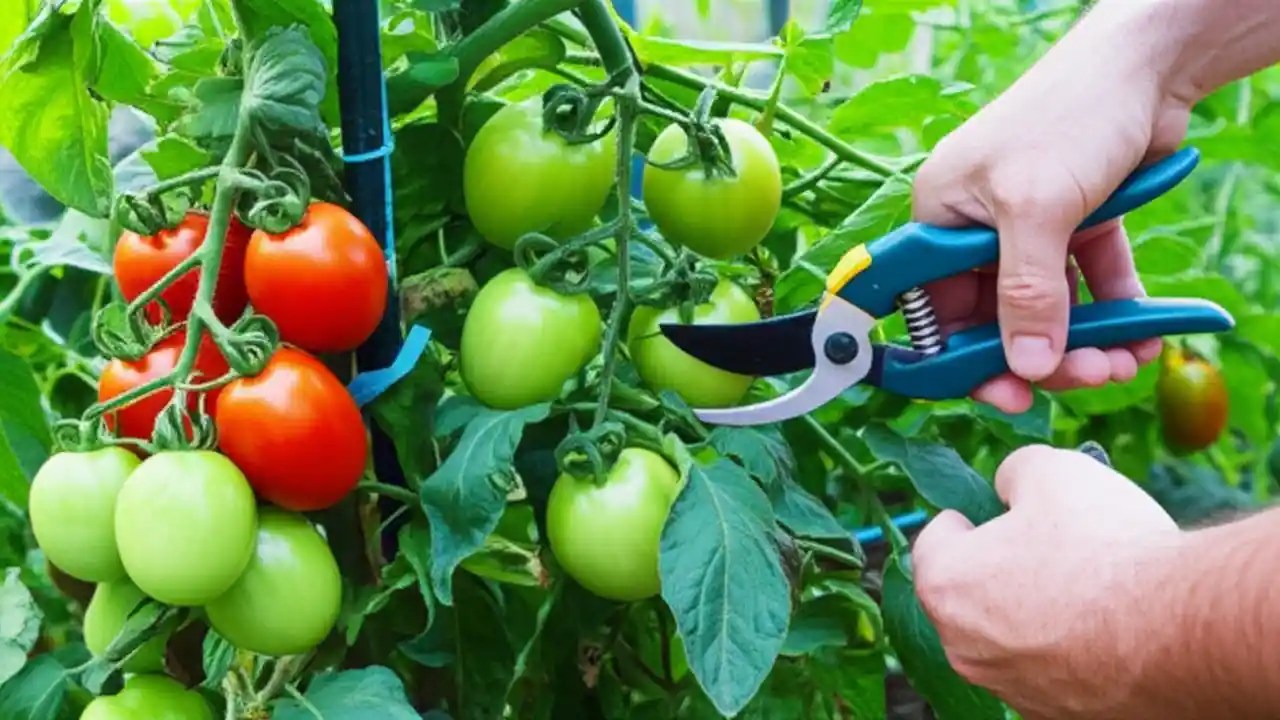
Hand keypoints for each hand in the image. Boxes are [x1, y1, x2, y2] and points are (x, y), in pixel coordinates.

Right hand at [910, 1, 1194, 413]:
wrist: (1146, 65)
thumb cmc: (1068, 117)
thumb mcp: (1036, 209)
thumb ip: (1027, 293)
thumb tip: (1028, 367)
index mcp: (942, 219)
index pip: (936, 308)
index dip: (964, 357)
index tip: (1003, 395)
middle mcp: (979, 229)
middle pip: (998, 318)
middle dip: (1040, 355)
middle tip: (1081, 377)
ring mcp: (1031, 229)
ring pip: (1048, 308)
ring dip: (1083, 342)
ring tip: (1120, 361)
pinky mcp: (1079, 225)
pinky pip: (1090, 285)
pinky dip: (1114, 313)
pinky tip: (1140, 336)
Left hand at [911, 446, 1184, 719]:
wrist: (1183, 632)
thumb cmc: (1106, 548)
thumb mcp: (1052, 470)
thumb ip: (1013, 473)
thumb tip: (1008, 485)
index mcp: (946, 585)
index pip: (933, 542)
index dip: (964, 520)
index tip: (990, 513)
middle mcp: (965, 649)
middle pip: (969, 595)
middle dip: (999, 568)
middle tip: (1047, 546)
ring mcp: (1010, 688)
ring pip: (1009, 638)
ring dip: (1034, 612)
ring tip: (1089, 587)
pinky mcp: (1057, 716)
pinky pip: (1052, 672)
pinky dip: (1070, 651)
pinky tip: (1110, 630)